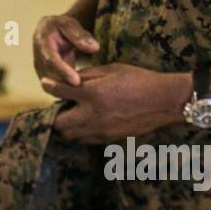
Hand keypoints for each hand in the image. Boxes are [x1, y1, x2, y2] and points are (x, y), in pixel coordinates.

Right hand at [33, 13, 99, 88]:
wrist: (50, 31)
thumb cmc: (60, 26)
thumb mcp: (70, 24)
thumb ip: (81, 36)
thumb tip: (95, 48)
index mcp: (41, 41)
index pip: (51, 60)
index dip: (63, 71)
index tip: (77, 81)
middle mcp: (37, 57)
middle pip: (49, 76)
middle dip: (66, 85)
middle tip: (85, 92)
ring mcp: (39, 68)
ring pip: (51, 84)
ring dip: (66, 90)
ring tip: (85, 94)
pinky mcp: (45, 76)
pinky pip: (54, 87)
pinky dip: (66, 90)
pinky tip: (80, 93)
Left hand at [46, 63, 189, 143]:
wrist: (164, 101)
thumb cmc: (139, 80)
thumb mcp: (111, 69)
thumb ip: (87, 76)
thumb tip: (68, 79)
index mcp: (93, 94)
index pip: (59, 91)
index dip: (49, 85)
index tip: (46, 83)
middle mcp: (93, 115)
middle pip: (59, 123)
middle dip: (56, 114)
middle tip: (62, 104)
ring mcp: (101, 130)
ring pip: (70, 136)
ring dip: (67, 126)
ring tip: (74, 113)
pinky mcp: (109, 139)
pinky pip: (85, 140)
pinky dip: (80, 133)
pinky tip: (87, 122)